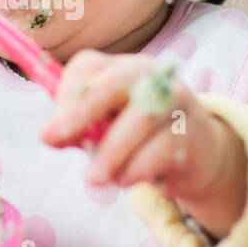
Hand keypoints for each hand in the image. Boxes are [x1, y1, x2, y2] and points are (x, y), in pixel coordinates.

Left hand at [38, 50, 247, 237]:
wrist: (199, 153)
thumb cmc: (138, 137)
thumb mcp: (105, 127)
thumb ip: (76, 128)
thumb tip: (49, 135)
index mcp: (122, 68)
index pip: (87, 67)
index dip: (64, 96)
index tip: (48, 132)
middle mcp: (150, 75)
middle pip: (112, 83)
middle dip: (78, 111)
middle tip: (50, 138)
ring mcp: (175, 101)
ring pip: (138, 119)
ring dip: (109, 152)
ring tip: (93, 178)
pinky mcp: (191, 132)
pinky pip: (158, 151)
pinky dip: (134, 170)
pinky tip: (126, 179)